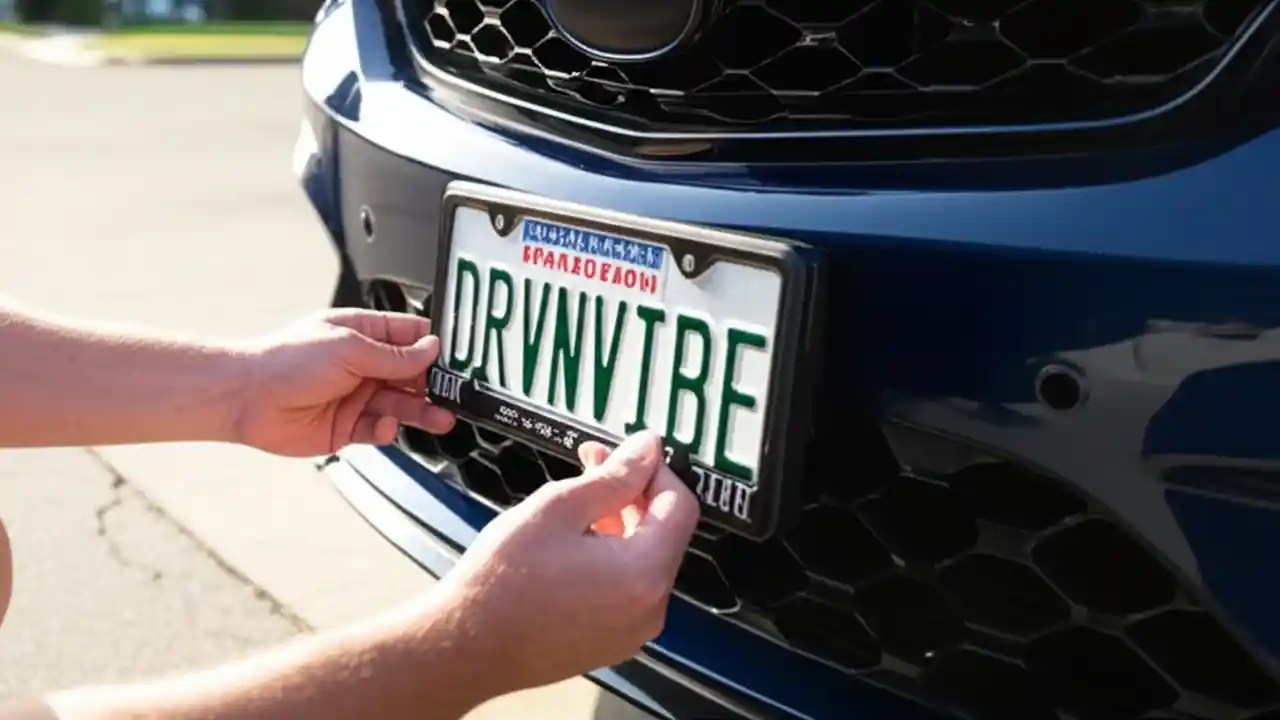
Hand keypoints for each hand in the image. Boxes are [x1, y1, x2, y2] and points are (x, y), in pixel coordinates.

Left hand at [233, 309, 454, 456]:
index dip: (434, 347)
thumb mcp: (350, 348)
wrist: (247, 399)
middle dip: (434, 385)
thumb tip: (431, 349)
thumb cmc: (287, 361)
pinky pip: (379, 430)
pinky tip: (385, 426)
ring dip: (421, 412)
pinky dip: (387, 430)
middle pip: (412, 375)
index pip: (410, 338)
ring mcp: (357, 397)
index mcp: (364, 334)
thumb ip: (394, 355)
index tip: (457, 359)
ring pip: (401, 406)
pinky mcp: (348, 427)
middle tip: (455, 395)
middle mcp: (363, 365)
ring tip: (441, 419)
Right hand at [432, 431, 699, 693]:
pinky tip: (572, 543)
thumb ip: (614, 476)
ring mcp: (632, 631)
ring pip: (644, 560)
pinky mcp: (612, 642)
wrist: (464, 647)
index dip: (656, 470)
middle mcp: (650, 609)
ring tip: (575, 503)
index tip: (628, 451)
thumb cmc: (503, 579)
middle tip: (593, 464)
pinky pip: (627, 589)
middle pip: (664, 534)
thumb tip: (648, 448)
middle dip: (632, 493)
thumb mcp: (558, 508)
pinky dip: (610, 558)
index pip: (680, 505)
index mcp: (644, 574)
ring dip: (620, 523)